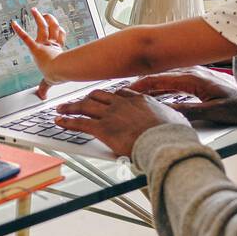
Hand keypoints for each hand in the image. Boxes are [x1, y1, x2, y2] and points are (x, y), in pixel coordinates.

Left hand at [9, 7, 67, 97]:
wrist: (60, 73)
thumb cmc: (58, 76)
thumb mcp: (50, 82)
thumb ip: (45, 87)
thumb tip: (42, 97)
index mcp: (57, 51)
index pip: (59, 37)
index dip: (59, 31)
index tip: (59, 27)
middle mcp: (52, 45)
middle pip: (52, 28)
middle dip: (50, 20)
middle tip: (46, 14)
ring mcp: (44, 45)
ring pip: (43, 27)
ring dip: (38, 18)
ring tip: (34, 10)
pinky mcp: (36, 47)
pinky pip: (26, 37)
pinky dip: (19, 30)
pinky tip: (13, 24)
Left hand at [54, 87, 188, 159]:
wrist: (163, 142)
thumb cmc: (172, 135)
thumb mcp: (176, 120)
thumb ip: (171, 119)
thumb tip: (177, 123)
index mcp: (139, 100)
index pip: (120, 94)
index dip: (109, 96)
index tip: (105, 98)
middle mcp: (122, 104)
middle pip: (99, 96)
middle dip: (87, 98)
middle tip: (79, 101)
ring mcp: (111, 115)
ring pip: (85, 106)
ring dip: (71, 107)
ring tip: (62, 108)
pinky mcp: (102, 128)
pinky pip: (79, 122)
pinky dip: (67, 121)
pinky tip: (59, 121)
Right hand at [128, 67, 236, 125]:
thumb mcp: (214, 111)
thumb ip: (191, 111)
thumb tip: (168, 112)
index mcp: (194, 77)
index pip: (161, 79)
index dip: (142, 84)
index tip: (127, 89)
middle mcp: (193, 73)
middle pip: (160, 76)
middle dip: (141, 82)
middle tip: (122, 90)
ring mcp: (195, 75)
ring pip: (166, 78)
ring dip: (150, 84)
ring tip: (133, 91)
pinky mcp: (198, 81)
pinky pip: (174, 82)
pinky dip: (161, 87)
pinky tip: (155, 93)